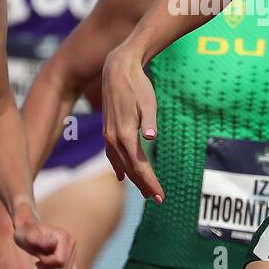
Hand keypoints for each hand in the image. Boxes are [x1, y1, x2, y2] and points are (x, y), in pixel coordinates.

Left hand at [14, 209, 78, 268]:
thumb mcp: (28, 236)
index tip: (37, 256)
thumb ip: (40, 240)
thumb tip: (53, 244)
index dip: (46, 263)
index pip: (59, 261)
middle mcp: (72, 244)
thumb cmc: (27, 234)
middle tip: (38, 262)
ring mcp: (73, 253)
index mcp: (63, 237)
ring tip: (43, 266)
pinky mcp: (72, 260)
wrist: (29, 231)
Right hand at [102, 43, 164, 202]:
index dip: (150, 182)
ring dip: (132, 179)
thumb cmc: (138, 84)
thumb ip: (150, 121)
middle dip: (144, 185)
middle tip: (158, 199)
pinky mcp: (108, 130)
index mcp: (126, 134)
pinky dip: (118, 168)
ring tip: (144, 191)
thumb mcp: (148, 102)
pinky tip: (121, 176)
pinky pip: (112, 155)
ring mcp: (108, 135)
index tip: (160, 197)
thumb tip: (152, 138)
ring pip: (120, 164)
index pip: (140, 166)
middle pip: (130, 169)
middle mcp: (114, 138)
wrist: (118, 69)